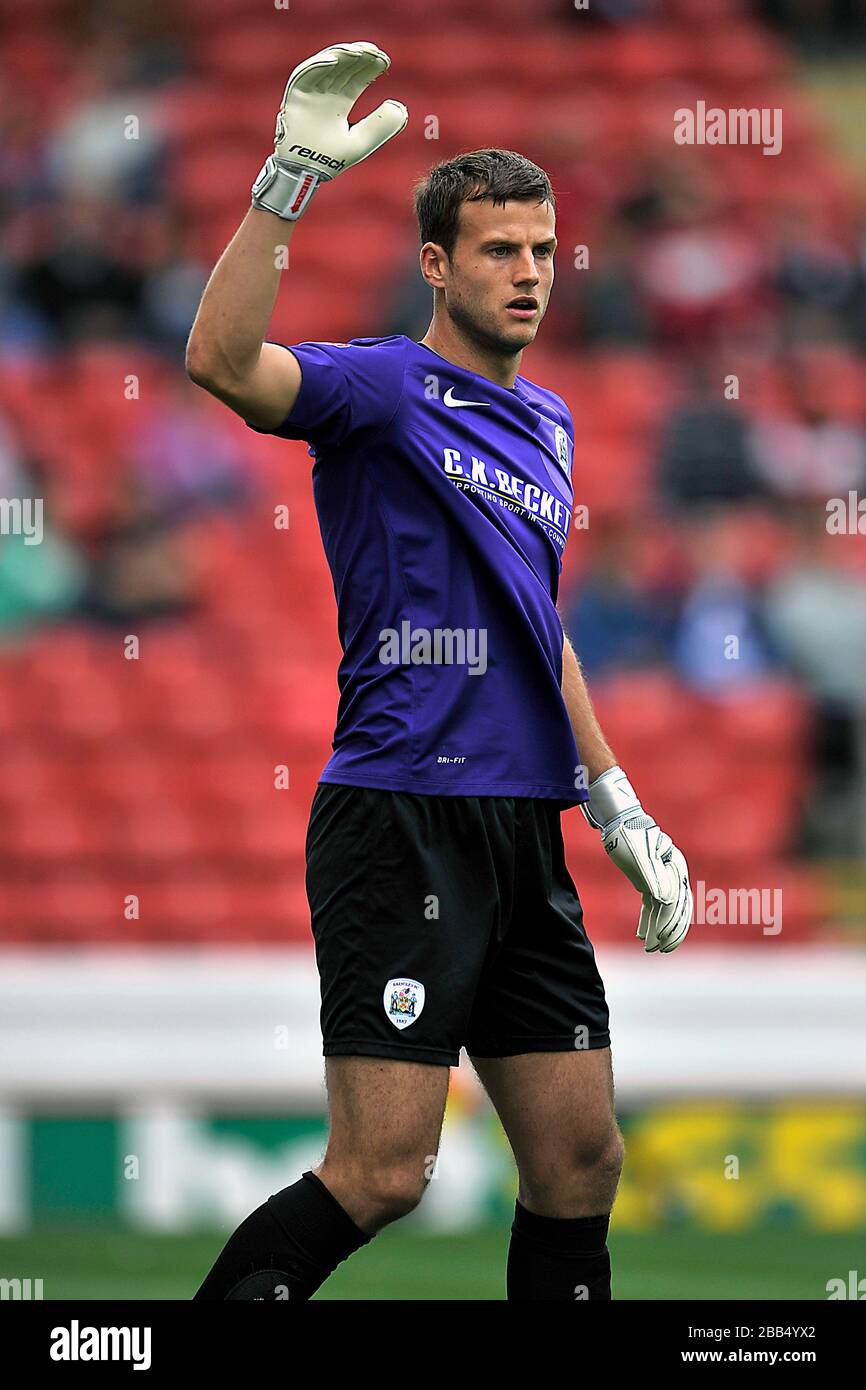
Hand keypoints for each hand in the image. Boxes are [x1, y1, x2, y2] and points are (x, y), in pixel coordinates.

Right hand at [251, 41, 407, 220]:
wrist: (305, 173)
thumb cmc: (331, 160)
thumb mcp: (361, 142)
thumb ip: (381, 127)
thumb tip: (401, 108)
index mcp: (340, 104)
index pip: (357, 79)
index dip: (370, 68)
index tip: (385, 61)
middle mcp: (326, 94)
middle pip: (343, 68)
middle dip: (359, 57)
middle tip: (375, 51)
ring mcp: (310, 93)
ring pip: (326, 66)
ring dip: (341, 56)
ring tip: (359, 52)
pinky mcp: (295, 95)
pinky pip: (304, 75)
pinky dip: (317, 65)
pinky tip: (335, 59)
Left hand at [581, 766, 692, 952]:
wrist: (618, 817)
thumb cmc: (627, 833)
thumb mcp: (637, 855)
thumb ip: (652, 877)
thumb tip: (665, 901)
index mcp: (674, 867)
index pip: (675, 902)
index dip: (670, 924)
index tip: (661, 942)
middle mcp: (672, 872)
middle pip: (676, 907)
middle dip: (669, 931)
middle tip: (659, 950)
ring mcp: (662, 876)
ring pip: (665, 908)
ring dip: (659, 928)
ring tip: (652, 948)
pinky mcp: (649, 878)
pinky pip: (653, 903)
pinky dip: (649, 919)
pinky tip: (641, 933)